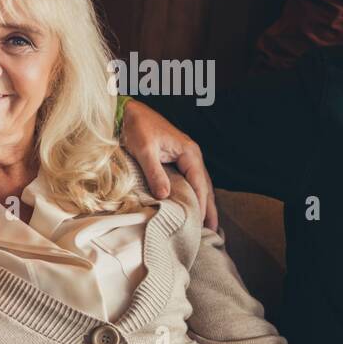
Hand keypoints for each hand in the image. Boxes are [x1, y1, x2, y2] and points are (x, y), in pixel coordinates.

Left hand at [120, 99, 218, 229]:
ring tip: (206, 225)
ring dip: (203, 203)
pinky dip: (194, 195)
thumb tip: (165, 196)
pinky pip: (190, 181)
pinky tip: (192, 207)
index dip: (201, 204)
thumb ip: (155, 173)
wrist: (130, 112)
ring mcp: (186, 158)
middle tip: (213, 231)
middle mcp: (192, 156)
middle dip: (209, 208)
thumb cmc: (137, 128)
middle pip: (205, 186)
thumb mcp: (145, 151)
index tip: (201, 223)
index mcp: (189, 153)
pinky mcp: (177, 160)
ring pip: (199, 185)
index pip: (200, 183)